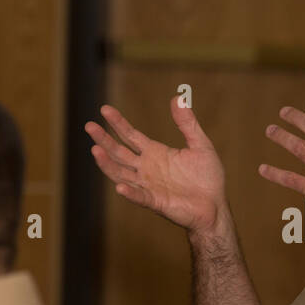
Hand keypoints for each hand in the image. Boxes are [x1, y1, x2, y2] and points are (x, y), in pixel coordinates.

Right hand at [85, 98, 227, 233]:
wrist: (215, 206)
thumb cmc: (208, 178)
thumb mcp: (200, 145)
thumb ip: (188, 124)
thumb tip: (179, 98)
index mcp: (155, 153)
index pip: (130, 136)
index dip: (118, 123)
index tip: (104, 110)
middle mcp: (146, 168)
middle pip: (119, 152)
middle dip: (104, 139)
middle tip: (89, 126)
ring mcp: (149, 186)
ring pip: (121, 174)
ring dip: (108, 164)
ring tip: (96, 150)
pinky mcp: (156, 202)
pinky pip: (140, 197)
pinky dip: (129, 193)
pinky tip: (119, 186)